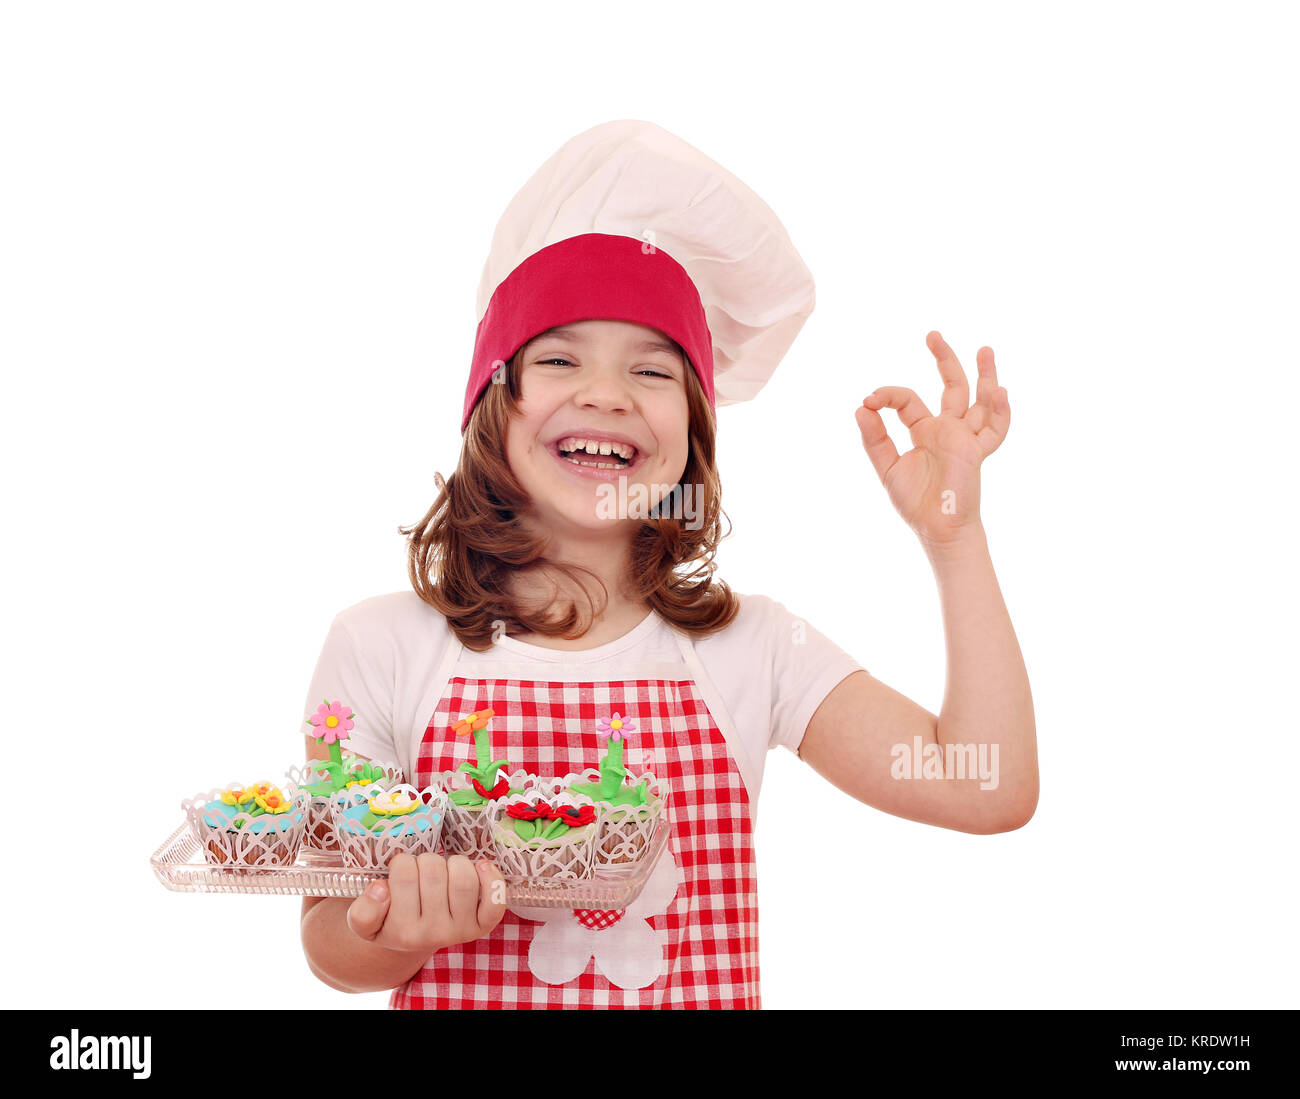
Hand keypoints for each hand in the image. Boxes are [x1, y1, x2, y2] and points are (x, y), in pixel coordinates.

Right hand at [346, 852, 506, 956]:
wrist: (411, 941)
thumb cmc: (388, 920)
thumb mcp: (365, 922)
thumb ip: (362, 911)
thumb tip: (381, 890)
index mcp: (401, 932)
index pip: (403, 874)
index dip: (401, 863)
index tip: (397, 873)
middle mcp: (432, 935)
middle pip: (434, 870)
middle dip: (426, 860)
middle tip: (420, 871)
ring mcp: (460, 931)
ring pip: (463, 878)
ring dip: (453, 863)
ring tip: (443, 870)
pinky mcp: (481, 925)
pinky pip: (495, 901)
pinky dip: (491, 878)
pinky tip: (479, 867)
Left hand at [855, 331, 1009, 548]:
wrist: (936, 530)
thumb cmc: (915, 503)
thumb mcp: (887, 468)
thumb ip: (875, 439)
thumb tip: (860, 408)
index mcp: (925, 431)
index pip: (908, 400)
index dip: (888, 395)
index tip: (869, 400)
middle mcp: (948, 430)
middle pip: (952, 387)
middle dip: (944, 360)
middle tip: (932, 335)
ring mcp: (965, 439)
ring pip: (980, 401)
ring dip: (985, 375)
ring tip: (985, 349)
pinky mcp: (976, 453)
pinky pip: (994, 431)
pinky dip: (999, 411)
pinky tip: (1000, 392)